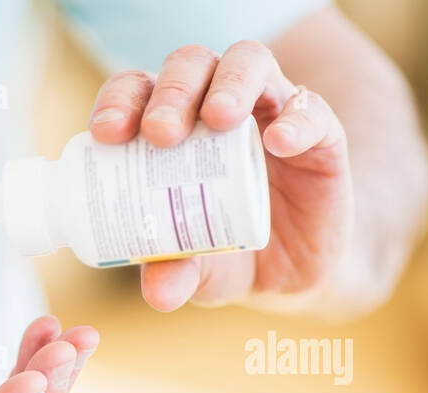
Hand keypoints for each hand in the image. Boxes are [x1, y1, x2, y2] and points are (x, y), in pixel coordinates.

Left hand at [89, 41, 351, 311]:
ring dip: (230, 84)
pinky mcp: (320, 135)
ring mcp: (270, 112)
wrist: (290, 275)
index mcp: (170, 128)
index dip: (120, 101)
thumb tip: (157, 294)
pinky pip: (312, 111)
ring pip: (249, 63)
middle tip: (160, 133)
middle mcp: (216, 107)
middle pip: (191, 66)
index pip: (138, 91)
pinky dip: (296, 119)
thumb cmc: (223, 255)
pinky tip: (278, 141)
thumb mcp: (195, 272)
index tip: (107, 134)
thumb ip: (174, 275)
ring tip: (217, 117)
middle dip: (171, 91)